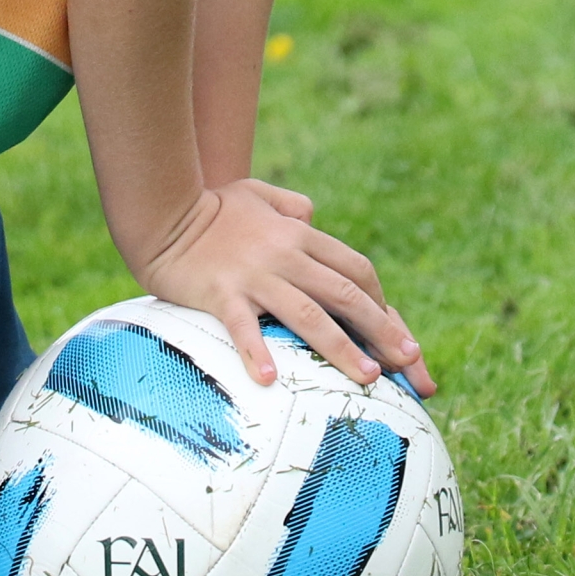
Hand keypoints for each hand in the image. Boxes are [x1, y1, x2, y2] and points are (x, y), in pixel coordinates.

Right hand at [135, 177, 436, 393]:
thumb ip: (290, 205)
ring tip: (370, 379)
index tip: (398, 336)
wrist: (163, 209)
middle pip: (347, 294)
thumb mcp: (258, 194)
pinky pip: (245, 327)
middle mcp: (286, 255)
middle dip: (383, 331)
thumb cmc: (210, 204)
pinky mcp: (222, 293)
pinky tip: (270, 382)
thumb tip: (312, 216)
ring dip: (344, 348)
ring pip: (311, 315)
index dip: (381, 304)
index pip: (356, 270)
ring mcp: (255, 276)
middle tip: (411, 365)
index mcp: (299, 234)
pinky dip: (259, 353)